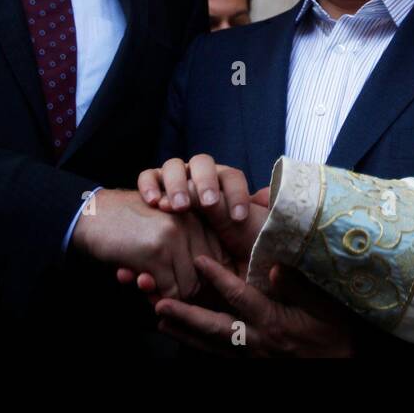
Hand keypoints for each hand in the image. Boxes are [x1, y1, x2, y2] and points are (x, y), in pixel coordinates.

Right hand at [70, 188, 219, 300]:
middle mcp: (193, 223)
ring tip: (146, 285)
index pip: (218, 259)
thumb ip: (186, 252)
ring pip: (189, 287)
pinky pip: (169, 291)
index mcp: (199, 216)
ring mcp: (176, 236)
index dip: (200, 278)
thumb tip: (198, 292)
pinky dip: (155, 296)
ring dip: (168, 296)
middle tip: (159, 289)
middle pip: (206, 275)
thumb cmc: (129, 226)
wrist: (93, 215)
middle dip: (185, 291)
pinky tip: (135, 280)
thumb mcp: (165, 229)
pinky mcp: (157, 251)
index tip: (179, 283)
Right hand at [137, 155, 267, 262]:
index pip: (232, 177)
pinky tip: (153, 203)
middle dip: (206, 182)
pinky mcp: (150, 187)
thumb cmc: (212, 243)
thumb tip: (266, 194)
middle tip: (209, 204)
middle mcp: (197, 176)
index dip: (237, 194)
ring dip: (177, 184)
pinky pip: (148, 177)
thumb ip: (246, 215)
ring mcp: (173, 179)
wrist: (176, 249)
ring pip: (173, 166)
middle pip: (203, 163)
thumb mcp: (232, 235)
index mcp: (221, 183)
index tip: (239, 218)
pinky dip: (149, 186)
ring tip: (180, 207)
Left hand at [155, 256, 354, 356]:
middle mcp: (257, 342)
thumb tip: (274, 266)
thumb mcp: (326, 307)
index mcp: (273, 323)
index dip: (218, 278)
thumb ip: (300, 287)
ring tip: (161, 320)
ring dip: (185, 333)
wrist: (339, 366)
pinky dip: (199, 348)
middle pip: (214, 328)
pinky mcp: (252, 364)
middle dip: (186, 315)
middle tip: (160, 303)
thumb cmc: (335, 335)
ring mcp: (252, 356)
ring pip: (211, 345)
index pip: (239, 297)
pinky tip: (185, 340)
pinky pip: (219, 356)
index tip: (200, 260)